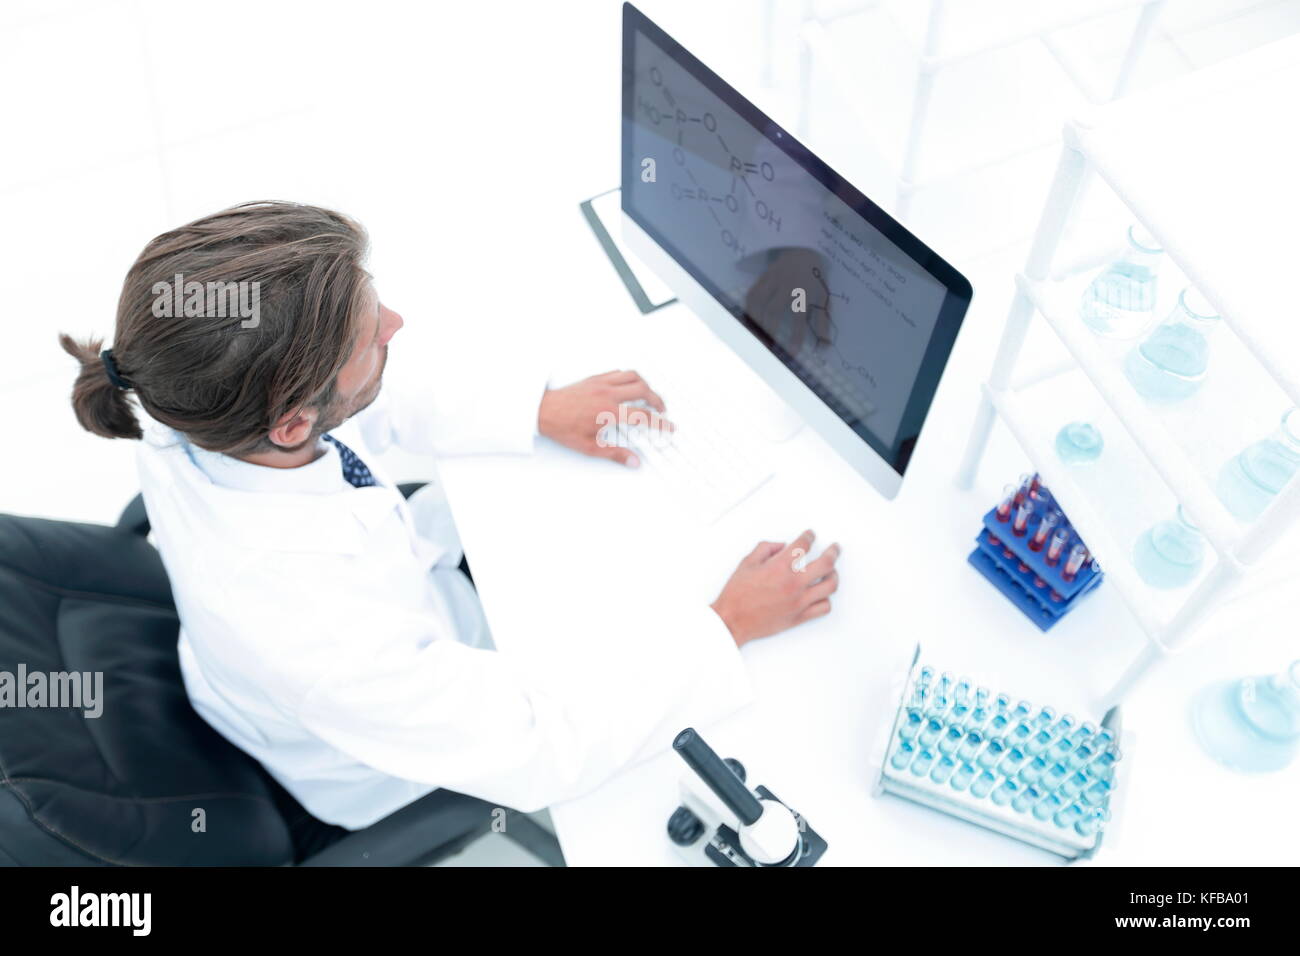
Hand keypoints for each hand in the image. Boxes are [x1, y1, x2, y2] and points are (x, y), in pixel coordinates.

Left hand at [538, 370, 672, 467]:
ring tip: (649, 395)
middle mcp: (608, 394)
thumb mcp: (590, 447)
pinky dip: (628, 378)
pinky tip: (629, 386)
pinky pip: (618, 372)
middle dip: (657, 399)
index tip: (668, 425)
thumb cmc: (563, 429)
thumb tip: (634, 462)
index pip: (643, 415)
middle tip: (662, 409)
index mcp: (608, 412)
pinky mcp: (594, 378)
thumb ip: (615, 454)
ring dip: (645, 384)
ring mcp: (601, 383)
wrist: (543, 411)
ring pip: (633, 376)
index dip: (659, 422)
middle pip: (643, 390)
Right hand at [711, 530, 840, 647]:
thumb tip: (781, 545)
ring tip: (832, 571)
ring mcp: (799, 601)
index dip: (809, 536)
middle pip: (826, 563)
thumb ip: (766, 548)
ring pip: (830, 586)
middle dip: (833, 552)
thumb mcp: (747, 563)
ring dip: (834, 575)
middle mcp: (793, 583)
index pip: (803, 545)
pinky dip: (826, 599)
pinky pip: (824, 607)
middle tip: (834, 548)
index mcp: (780, 567)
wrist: (733, 621)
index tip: (810, 535)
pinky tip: (822, 594)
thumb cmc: (737, 595)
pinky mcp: (800, 616)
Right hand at [742, 247, 832, 355]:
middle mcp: (788, 287)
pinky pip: (752, 293)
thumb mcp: (823, 298)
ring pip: (759, 302)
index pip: (800, 319)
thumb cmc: (815, 278)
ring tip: (756, 336)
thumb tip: (825, 346)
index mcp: (805, 293)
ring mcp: (774, 280)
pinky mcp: (763, 276)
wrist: (804, 249)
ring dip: (755, 320)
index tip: (791, 353)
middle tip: (767, 347)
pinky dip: (749, 308)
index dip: (795, 337)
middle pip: (773, 310)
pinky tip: (750, 321)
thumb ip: (822, 322)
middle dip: (769, 330)